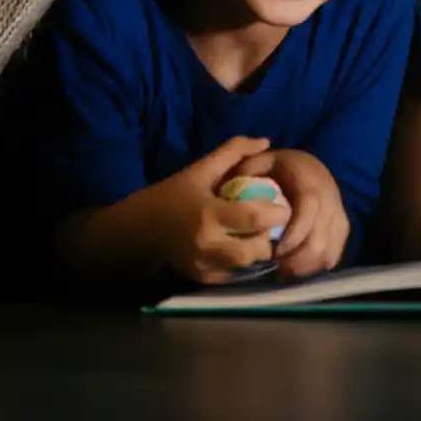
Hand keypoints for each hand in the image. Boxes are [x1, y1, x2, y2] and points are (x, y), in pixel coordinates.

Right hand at [149, 136, 291, 283]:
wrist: (138, 229)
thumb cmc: (172, 195)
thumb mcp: (200, 169)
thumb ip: (233, 152)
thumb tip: (265, 141)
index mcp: (209, 214)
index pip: (255, 218)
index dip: (276, 213)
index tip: (282, 205)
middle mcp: (209, 244)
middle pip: (256, 250)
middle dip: (269, 237)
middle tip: (270, 224)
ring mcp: (206, 265)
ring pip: (248, 265)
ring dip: (258, 251)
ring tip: (257, 235)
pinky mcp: (204, 279)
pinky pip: (235, 274)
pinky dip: (243, 263)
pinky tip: (240, 247)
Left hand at [232, 149, 348, 278]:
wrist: (308, 166)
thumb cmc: (279, 167)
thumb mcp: (260, 161)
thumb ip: (247, 173)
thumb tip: (232, 195)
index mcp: (309, 178)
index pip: (309, 207)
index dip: (294, 233)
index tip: (275, 252)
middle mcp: (329, 196)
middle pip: (321, 237)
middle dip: (298, 259)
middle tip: (276, 268)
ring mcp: (338, 214)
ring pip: (329, 250)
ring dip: (306, 266)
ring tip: (283, 271)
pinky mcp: (342, 228)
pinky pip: (334, 254)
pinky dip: (316, 266)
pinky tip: (296, 269)